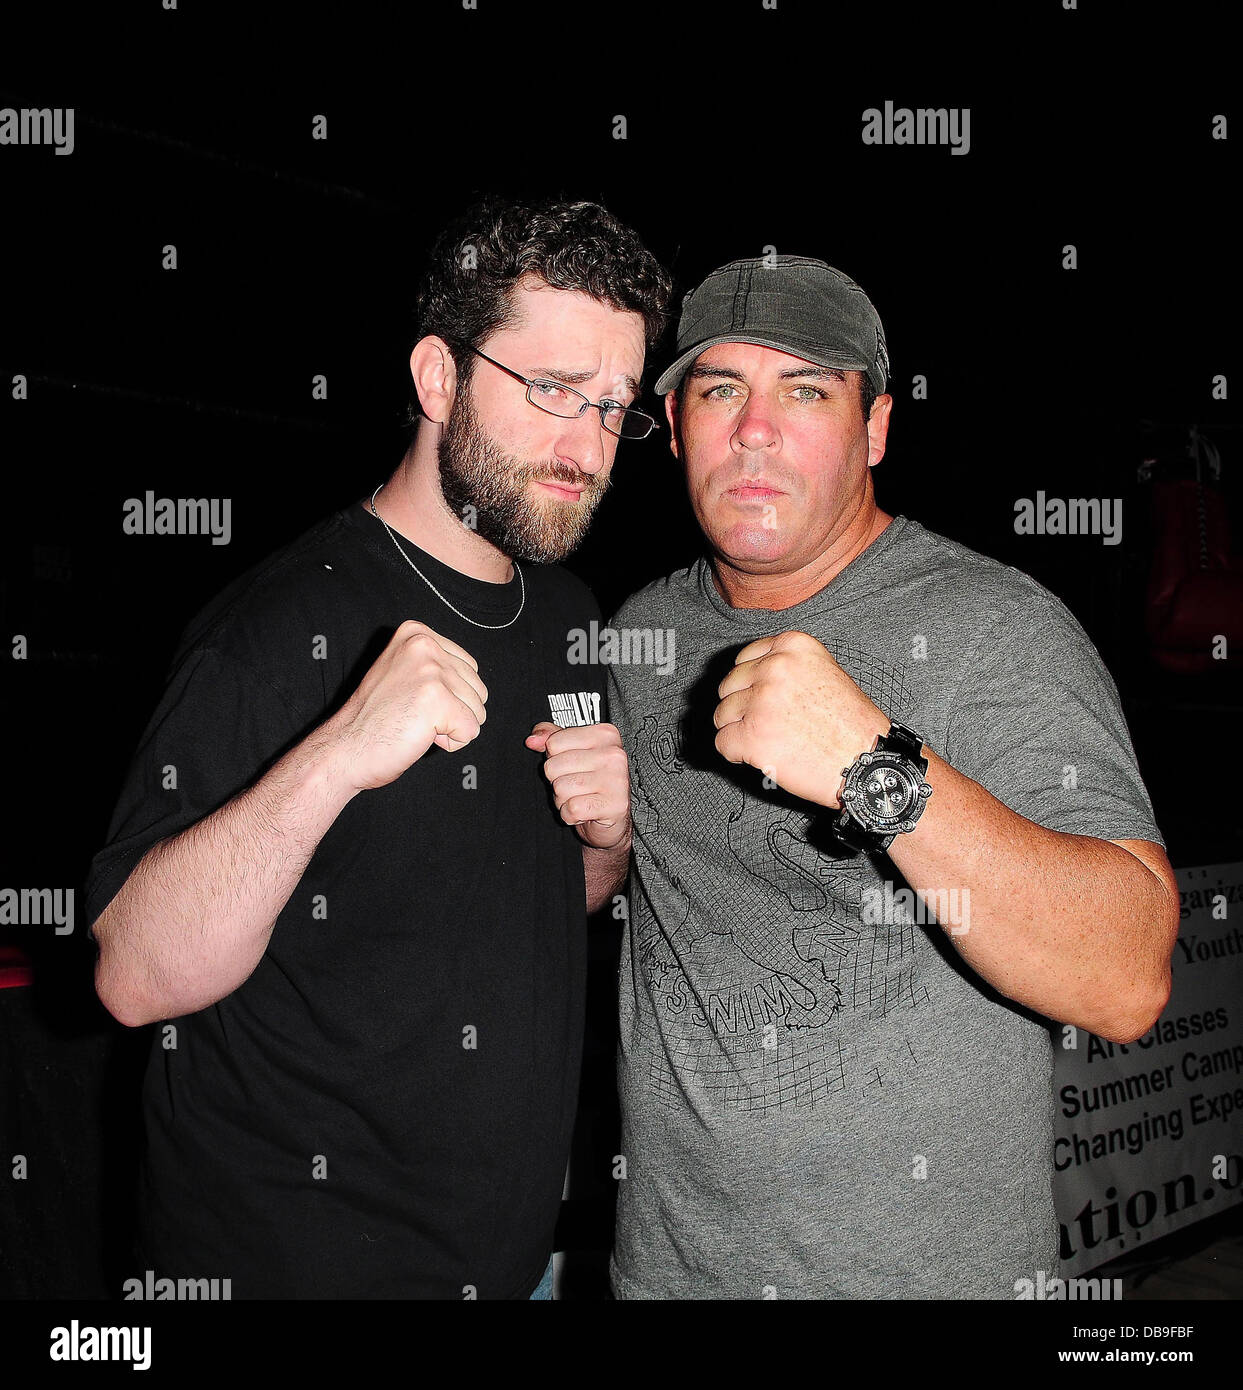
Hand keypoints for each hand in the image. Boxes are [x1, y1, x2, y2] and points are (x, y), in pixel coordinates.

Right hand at [327, 620, 487, 791]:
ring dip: (450, 727)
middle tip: (411, 715)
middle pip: (477, 689)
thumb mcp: (402, 672)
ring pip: (477, 711)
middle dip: (453, 712)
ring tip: (413, 723)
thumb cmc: (373, 719)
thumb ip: (434, 665)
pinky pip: (471, 730)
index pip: (469, 668)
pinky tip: (418, 735)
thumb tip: (471, 677)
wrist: (344, 748)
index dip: (448, 695)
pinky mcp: (437, 699)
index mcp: (417, 633)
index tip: (411, 700)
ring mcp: (431, 671)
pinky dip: (451, 743)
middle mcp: (425, 645)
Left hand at [526, 720, 631, 849]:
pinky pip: (572, 808)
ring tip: (581, 798)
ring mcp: (616, 779)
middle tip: (576, 786)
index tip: (572, 766)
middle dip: (558, 781)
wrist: (612, 818)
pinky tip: (584, 811)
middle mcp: (614, 755)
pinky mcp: (615, 804)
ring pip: (561, 788)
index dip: (555, 758)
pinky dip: (570, 815)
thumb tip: (533, 740)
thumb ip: (551, 738)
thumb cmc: (593, 784)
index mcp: (605, 735)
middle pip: (554, 766)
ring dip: (564, 799)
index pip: (554, 742)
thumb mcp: (571, 752)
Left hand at [713, 630, 887, 808]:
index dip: (750, 684)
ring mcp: (760, 701)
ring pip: (722, 715)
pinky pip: (722, 742)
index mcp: (793, 646)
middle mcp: (774, 668)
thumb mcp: (826, 672)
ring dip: (739, 731)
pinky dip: (736, 753)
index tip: (761, 699)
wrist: (868, 762)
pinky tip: (761, 756)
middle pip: (730, 686)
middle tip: (767, 724)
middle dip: (742, 707)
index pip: (744, 659)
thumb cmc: (853, 726)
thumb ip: (789, 667)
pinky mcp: (751, 735)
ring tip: (769, 741)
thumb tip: (753, 676)